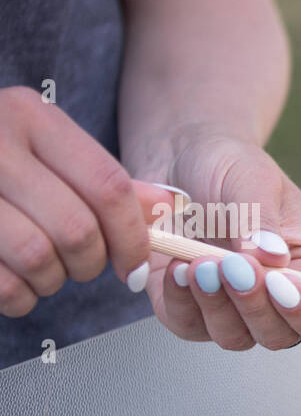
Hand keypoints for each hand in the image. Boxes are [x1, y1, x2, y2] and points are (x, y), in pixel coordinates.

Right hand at [0, 86, 150, 316]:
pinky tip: (16, 283)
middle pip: (78, 230)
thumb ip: (105, 182)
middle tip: (81, 266)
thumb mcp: (48, 153)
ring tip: (44, 271)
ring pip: (39, 258)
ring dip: (52, 281)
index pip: (108, 188)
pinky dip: (19, 297)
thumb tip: (169, 206)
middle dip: (90, 264)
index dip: (132, 238)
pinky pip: (3, 284)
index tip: (134, 266)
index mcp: (31, 117)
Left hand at [137, 125, 300, 349]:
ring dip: (217, 306)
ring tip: (199, 263)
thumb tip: (272, 260)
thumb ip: (261, 220)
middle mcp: (282, 300)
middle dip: (254, 306)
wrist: (181, 161)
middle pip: (282, 336)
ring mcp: (237, 310)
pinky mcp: (193, 310)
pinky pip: (189, 326)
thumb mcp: (254, 180)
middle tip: (232, 265)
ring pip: (236, 338)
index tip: (281, 282)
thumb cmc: (230, 166)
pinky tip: (177, 269)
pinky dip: (182, 303)